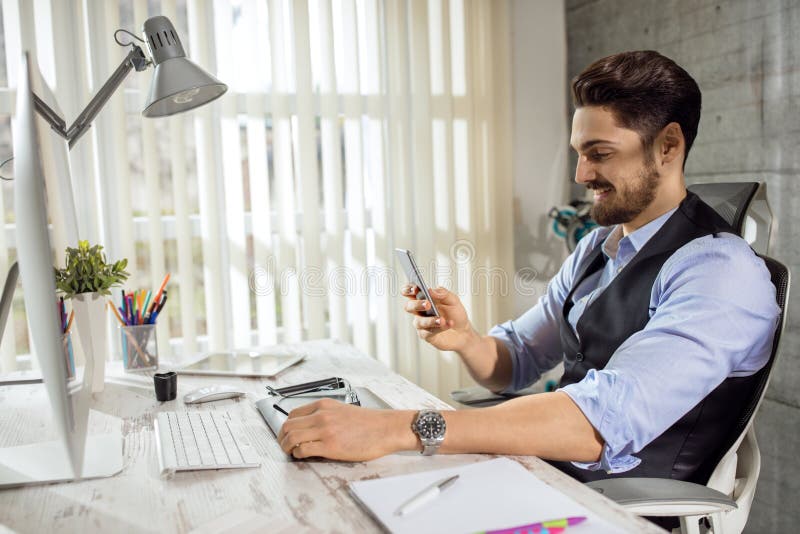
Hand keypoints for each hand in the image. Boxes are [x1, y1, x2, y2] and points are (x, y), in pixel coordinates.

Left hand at [277, 399, 413, 460]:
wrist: (385, 428)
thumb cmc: (368, 422)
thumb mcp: (342, 410)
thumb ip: (325, 415)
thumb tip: (310, 428)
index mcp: (324, 405)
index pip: (293, 414)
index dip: (286, 426)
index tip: (287, 434)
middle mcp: (321, 415)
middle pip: (288, 426)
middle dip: (282, 438)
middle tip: (285, 446)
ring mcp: (325, 430)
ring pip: (292, 438)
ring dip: (287, 447)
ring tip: (291, 453)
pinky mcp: (330, 446)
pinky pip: (303, 450)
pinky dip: (298, 454)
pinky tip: (303, 456)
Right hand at [402, 285, 476, 352]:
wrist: (463, 331)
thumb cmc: (455, 314)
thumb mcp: (453, 300)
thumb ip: (443, 293)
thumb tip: (431, 290)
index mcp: (424, 299)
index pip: (409, 292)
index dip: (408, 289)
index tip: (415, 288)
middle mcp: (420, 311)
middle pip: (409, 306)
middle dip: (416, 304)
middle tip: (428, 304)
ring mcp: (422, 324)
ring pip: (419, 322)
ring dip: (430, 320)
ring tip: (442, 320)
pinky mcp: (427, 335)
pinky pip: (428, 332)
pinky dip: (439, 328)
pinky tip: (447, 324)